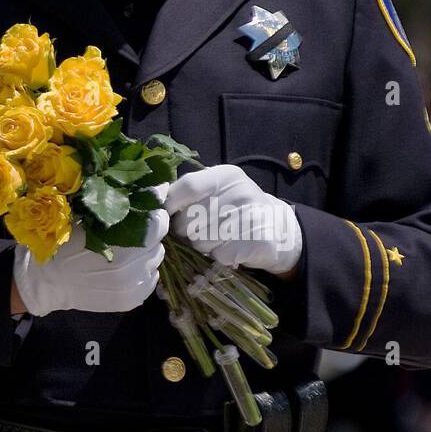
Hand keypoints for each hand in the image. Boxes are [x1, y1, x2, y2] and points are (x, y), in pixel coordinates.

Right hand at [13, 205, 168, 316]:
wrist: (46, 281)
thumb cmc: (63, 243)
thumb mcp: (87, 216)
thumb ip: (120, 203)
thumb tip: (153, 187)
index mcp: (123, 240)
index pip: (158, 222)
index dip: (151, 213)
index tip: (140, 211)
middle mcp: (132, 265)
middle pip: (158, 242)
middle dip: (146, 234)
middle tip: (127, 233)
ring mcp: (132, 285)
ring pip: (154, 261)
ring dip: (144, 254)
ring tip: (124, 253)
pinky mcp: (130, 300)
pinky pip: (149, 281)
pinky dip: (141, 273)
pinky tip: (123, 270)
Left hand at [166, 165, 302, 276]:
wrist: (276, 227)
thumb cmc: (233, 209)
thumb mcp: (216, 190)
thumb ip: (188, 192)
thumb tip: (154, 205)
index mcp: (226, 175)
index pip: (187, 187)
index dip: (169, 205)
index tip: (164, 217)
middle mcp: (240, 192)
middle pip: (188, 220)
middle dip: (185, 232)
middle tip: (199, 231)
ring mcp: (251, 216)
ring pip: (201, 241)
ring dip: (202, 246)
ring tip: (217, 239)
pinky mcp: (257, 241)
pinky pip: (219, 255)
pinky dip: (219, 256)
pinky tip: (230, 248)